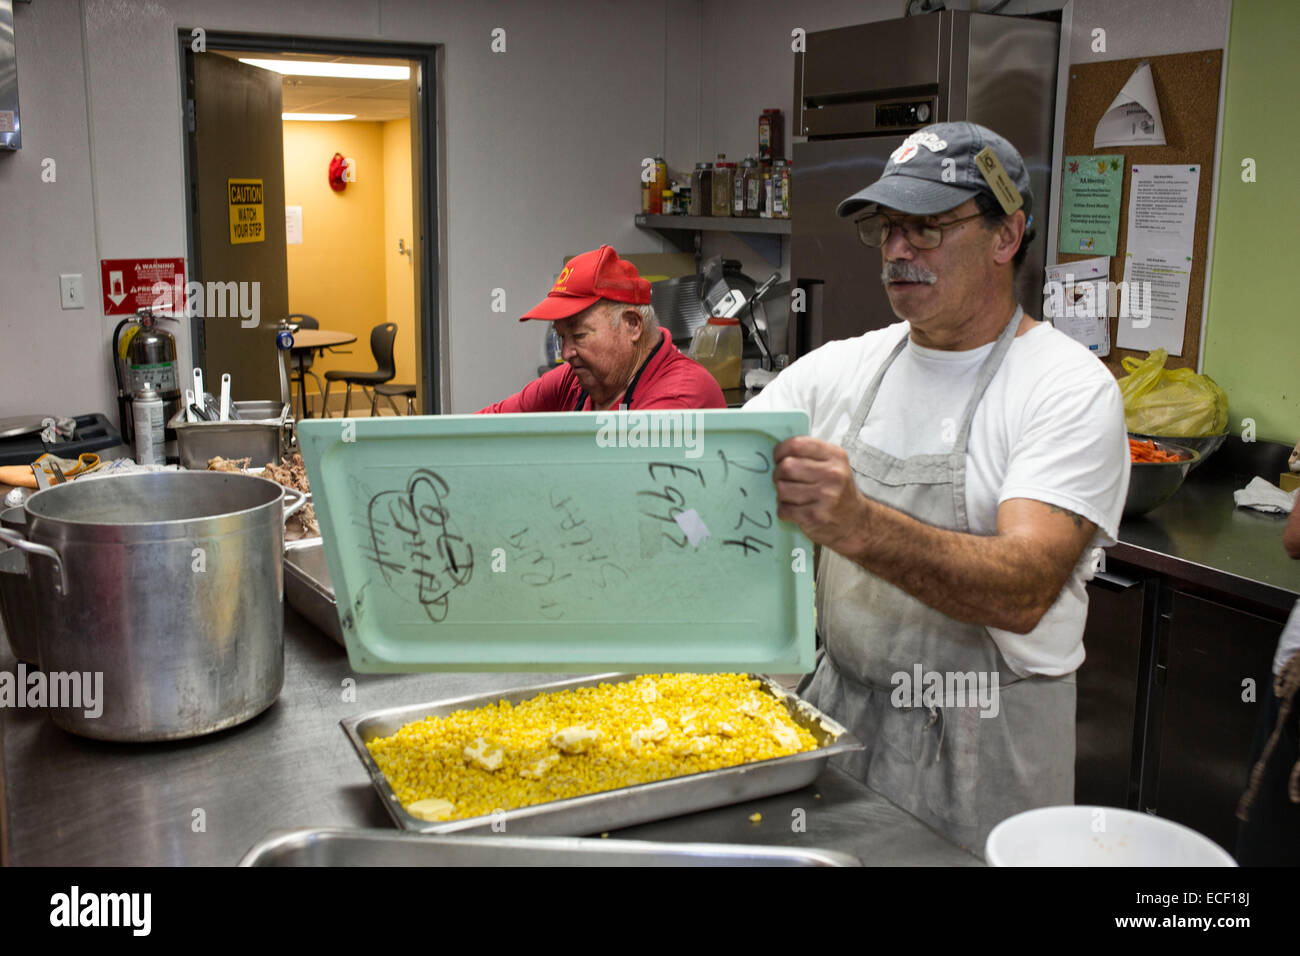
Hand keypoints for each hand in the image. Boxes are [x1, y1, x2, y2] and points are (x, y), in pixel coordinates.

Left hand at [773, 436, 867, 552]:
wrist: (855, 521)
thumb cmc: (837, 489)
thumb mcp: (833, 464)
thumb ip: (810, 453)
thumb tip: (778, 451)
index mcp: (835, 456)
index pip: (796, 445)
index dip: (780, 451)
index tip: (778, 458)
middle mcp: (833, 474)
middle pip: (787, 467)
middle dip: (778, 473)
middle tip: (782, 478)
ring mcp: (825, 496)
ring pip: (782, 488)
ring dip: (781, 493)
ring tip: (790, 495)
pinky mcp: (815, 516)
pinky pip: (784, 509)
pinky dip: (783, 509)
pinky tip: (793, 508)